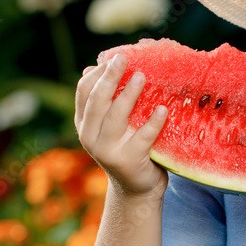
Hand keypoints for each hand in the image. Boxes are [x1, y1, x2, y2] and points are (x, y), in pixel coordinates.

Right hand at [75, 52, 168, 198]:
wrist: (137, 188)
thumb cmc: (127, 148)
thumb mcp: (111, 126)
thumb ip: (105, 102)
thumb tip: (93, 66)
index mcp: (84, 124)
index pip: (84, 92)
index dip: (97, 73)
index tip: (113, 57)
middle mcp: (90, 137)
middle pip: (97, 101)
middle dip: (109, 77)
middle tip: (123, 59)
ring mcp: (107, 151)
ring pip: (116, 117)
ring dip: (129, 94)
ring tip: (141, 76)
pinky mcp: (129, 161)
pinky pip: (142, 137)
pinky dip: (153, 122)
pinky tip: (162, 109)